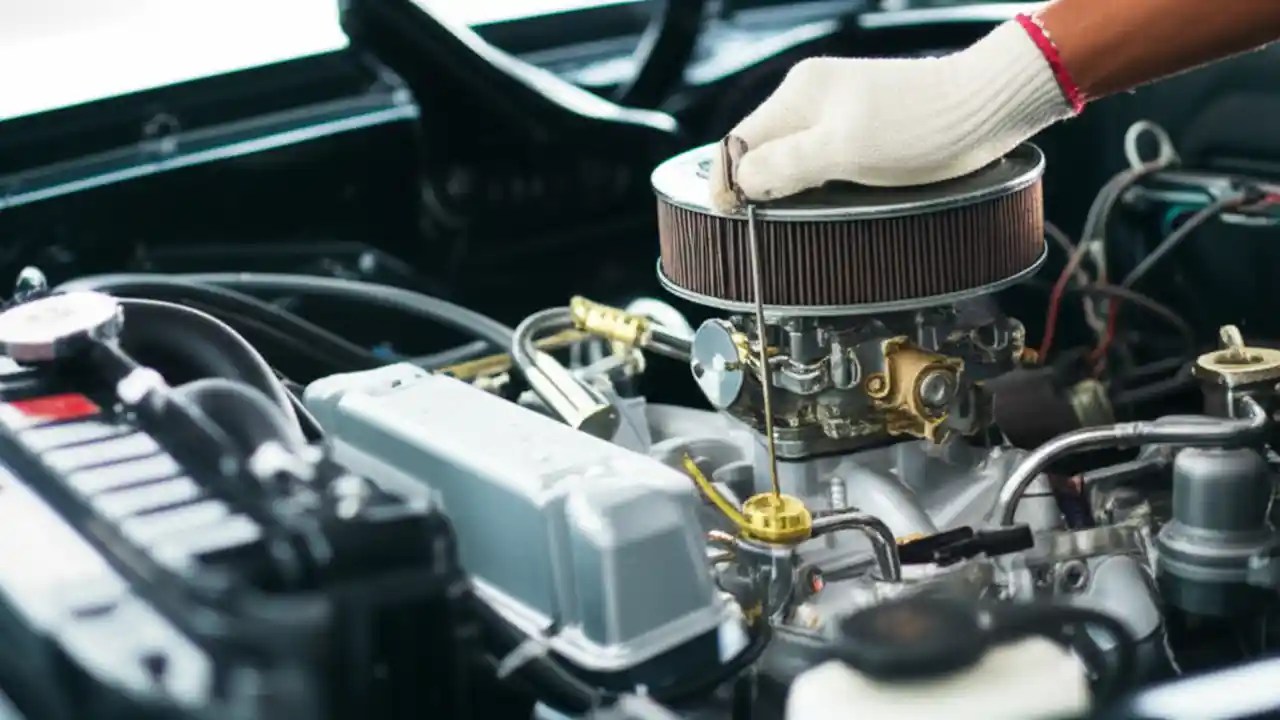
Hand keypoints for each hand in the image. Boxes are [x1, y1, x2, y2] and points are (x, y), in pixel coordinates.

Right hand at [709, 21, 1074, 211]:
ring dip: (787, 189)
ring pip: (788, 159)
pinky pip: (817, 160)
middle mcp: (811, 97)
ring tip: (797, 217)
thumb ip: (786, 165)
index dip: (729, 184)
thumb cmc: (925, 125)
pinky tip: (828, 201)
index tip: (733, 220)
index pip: (738, 143)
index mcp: (799, 94)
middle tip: (765, 226)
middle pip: (760, 152)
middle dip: (757, 189)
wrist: (988, 108)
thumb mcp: (845, 150)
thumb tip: (740, 183)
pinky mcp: (859, 129)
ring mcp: (836, 111)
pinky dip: (814, 184)